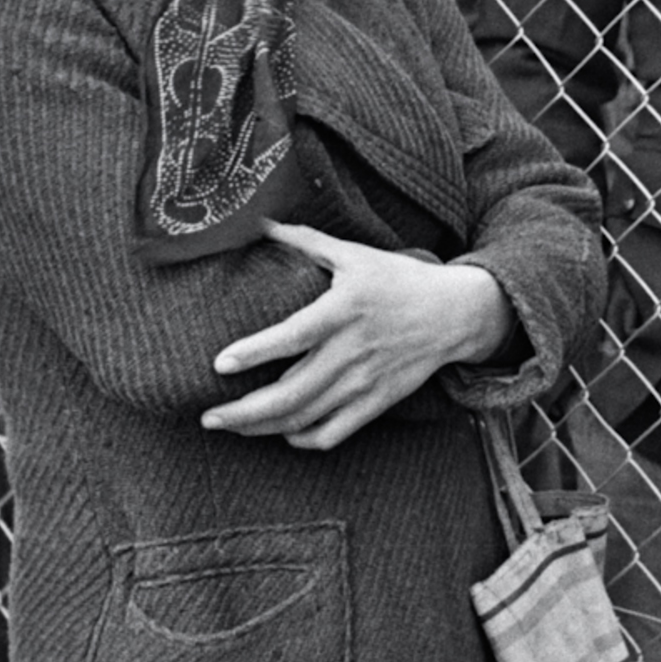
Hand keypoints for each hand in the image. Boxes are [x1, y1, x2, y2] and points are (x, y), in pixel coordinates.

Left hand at [199, 221, 513, 450]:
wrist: (453, 313)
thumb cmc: (398, 279)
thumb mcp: (355, 254)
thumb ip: (306, 241)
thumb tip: (260, 221)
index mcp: (345, 309)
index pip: (294, 336)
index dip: (255, 352)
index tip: (218, 363)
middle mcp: (354, 350)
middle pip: (291, 394)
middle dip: (243, 412)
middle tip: (207, 416)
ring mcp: (366, 382)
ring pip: (305, 419)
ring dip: (262, 429)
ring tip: (230, 426)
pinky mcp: (378, 402)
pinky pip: (334, 433)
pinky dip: (303, 440)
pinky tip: (282, 434)